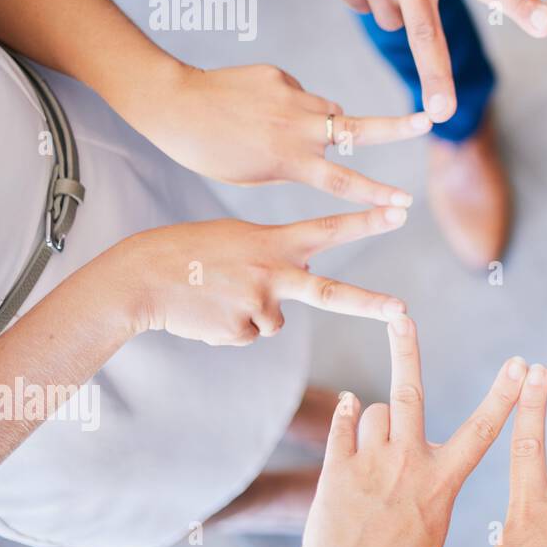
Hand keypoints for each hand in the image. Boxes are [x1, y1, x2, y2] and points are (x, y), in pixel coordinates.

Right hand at [119, 206, 408, 343]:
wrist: (143, 277)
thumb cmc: (191, 252)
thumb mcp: (240, 238)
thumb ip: (277, 254)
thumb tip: (305, 277)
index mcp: (274, 242)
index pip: (330, 228)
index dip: (367, 221)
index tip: (401, 211)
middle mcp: (273, 272)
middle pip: (331, 293)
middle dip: (370, 303)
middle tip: (403, 310)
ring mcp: (258, 304)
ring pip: (277, 322)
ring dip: (253, 314)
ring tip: (220, 295)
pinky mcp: (241, 331)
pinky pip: (249, 335)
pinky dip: (232, 327)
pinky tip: (209, 311)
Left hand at [138, 63, 429, 205]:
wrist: (172, 105)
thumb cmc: (210, 152)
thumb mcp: (255, 172)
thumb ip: (298, 157)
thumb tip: (331, 137)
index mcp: (288, 160)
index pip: (344, 181)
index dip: (378, 194)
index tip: (406, 203)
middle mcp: (296, 126)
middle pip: (360, 129)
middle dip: (398, 127)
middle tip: (430, 119)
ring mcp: (290, 96)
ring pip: (330, 110)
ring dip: (327, 122)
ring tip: (282, 130)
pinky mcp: (278, 75)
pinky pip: (300, 93)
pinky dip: (292, 104)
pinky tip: (258, 109)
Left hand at [288, 317, 526, 546]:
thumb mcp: (433, 528)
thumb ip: (433, 489)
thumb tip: (431, 469)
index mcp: (441, 481)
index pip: (482, 430)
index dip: (505, 396)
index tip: (520, 365)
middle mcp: (407, 462)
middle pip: (409, 391)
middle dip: (407, 348)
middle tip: (401, 314)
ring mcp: (369, 462)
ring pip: (375, 411)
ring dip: (379, 418)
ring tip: (379, 442)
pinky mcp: (335, 470)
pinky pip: (342, 425)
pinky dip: (347, 414)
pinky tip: (349, 407)